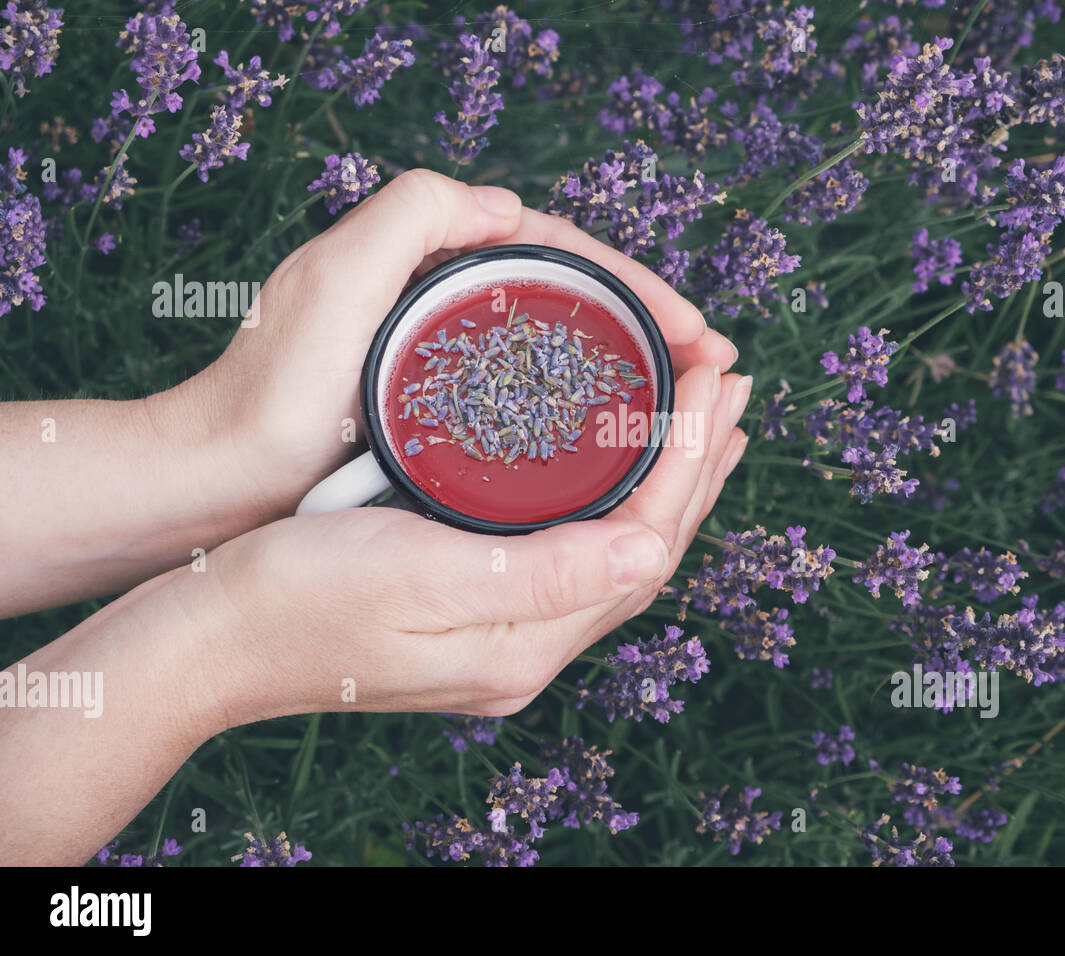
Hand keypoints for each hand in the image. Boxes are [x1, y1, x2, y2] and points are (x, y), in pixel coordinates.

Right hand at [182, 362, 750, 730]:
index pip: (644, 542)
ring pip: (617, 549)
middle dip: (696, 464)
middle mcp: (530, 647)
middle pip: (645, 548)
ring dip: (664, 480)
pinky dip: (613, 498)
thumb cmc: (298, 598)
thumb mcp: (419, 579)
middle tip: (728, 383)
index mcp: (526, 643)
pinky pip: (577, 550)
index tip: (711, 376)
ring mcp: (507, 633)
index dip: (687, 457)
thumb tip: (652, 552)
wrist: (214, 634)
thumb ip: (544, 576)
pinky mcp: (480, 610)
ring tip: (698, 418)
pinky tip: (616, 466)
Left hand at [185, 168, 740, 519]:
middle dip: (648, 321)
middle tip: (710, 362)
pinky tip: (615, 428)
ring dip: (626, 361)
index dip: (635, 284)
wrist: (221, 476)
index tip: (692, 329)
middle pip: (571, 294)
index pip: (560, 250)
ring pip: (558, 341)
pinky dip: (582, 401)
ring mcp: (445, 351)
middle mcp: (444, 295)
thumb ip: (414, 213)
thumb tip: (511, 204)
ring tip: (685, 391)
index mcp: (432, 254)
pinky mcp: (440, 403)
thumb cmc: (270, 388)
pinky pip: (532, 388)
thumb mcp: (335, 278)